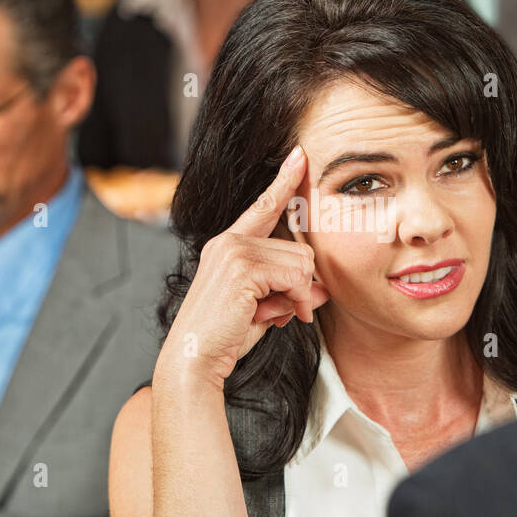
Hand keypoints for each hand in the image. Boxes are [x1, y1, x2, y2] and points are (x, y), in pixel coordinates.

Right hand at [158, 145, 329, 389]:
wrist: (194, 360)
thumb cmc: (225, 338)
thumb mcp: (264, 310)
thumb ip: (290, 293)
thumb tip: (322, 290)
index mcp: (228, 246)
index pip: (263, 207)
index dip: (284, 180)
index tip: (300, 156)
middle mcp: (229, 241)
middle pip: (300, 248)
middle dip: (301, 284)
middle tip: (286, 312)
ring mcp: (233, 250)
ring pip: (301, 262)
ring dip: (298, 295)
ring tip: (276, 316)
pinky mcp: (242, 266)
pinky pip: (295, 276)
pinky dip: (295, 300)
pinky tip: (275, 316)